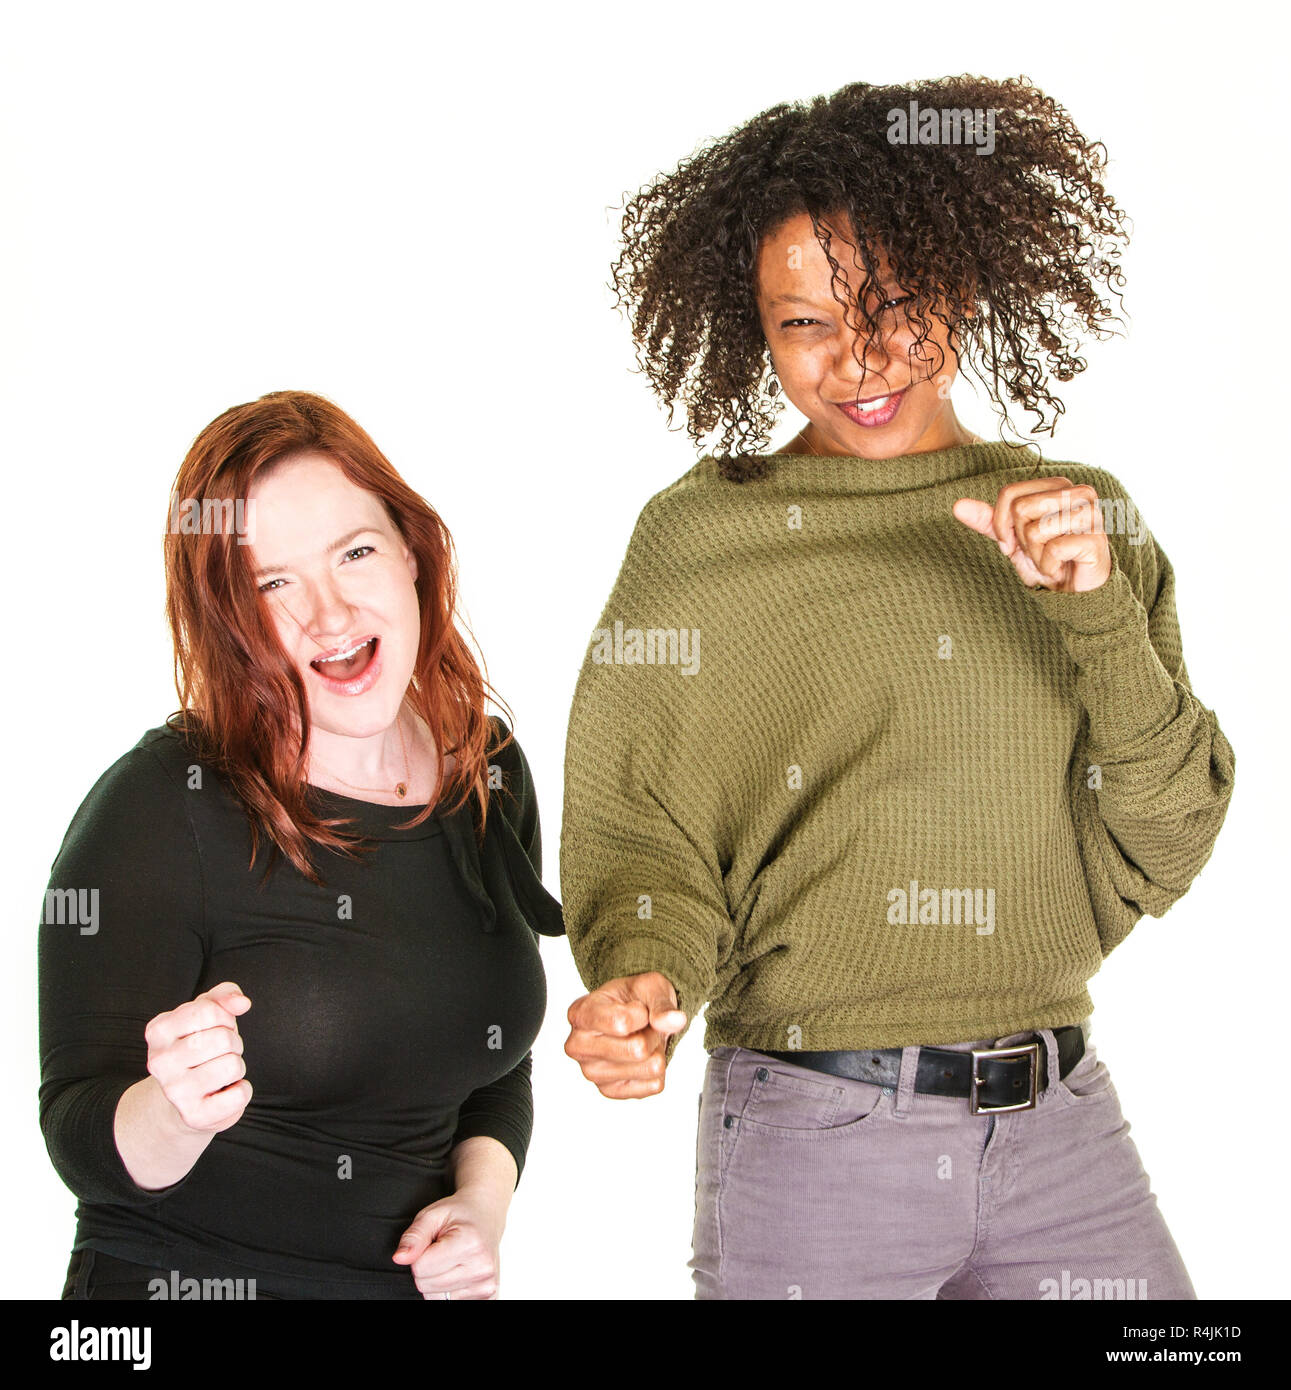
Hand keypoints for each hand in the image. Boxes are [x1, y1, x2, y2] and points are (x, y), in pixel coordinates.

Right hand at [144, 981, 251, 1134]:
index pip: (207, 1011)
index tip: (217, 1029)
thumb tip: (242, 1002)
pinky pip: (239, 1094)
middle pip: (223, 1039)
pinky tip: (223, 1093)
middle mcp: (159, 1062)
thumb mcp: (206, 1014)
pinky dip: (241, 1091)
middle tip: (220, 1054)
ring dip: (237, 1066)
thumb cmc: (198, 1048)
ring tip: (220, 1073)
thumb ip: (224, 996)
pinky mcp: (194, 1116)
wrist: (182, 1100)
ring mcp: (174, 1092)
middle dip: (233, 1043)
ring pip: (233, 1065)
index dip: (224, 1018)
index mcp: (158, 1031)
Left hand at [393, 1188, 506, 1299]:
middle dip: (427, 1268)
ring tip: (452, 1259)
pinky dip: (448, 1290)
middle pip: (425, 1286)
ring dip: (437, 1280)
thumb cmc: (459, 1214)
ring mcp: (486, 1285)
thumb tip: (399, 1258)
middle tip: (443, 1249)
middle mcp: (482, 1267)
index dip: (419, 1254)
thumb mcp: (432, 1215)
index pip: (421, 1268)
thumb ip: (413, 1236)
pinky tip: (459, 1271)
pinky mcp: (488, 1296)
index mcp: (470, 1244)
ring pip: (435, 1298)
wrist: (486, 1215)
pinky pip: (449, 1303)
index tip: (433, 1241)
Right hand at [565, 971, 686, 1098]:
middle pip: (637, 1049)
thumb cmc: (634, 998)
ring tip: (642, 1039)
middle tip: (644, 1026)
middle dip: (652, 1034)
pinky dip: (657, 1070)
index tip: (638, 1008)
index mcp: (581, 1014)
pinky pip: (654, 1085)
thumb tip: (676, 1020)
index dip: (642, 1014)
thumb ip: (662, 1004)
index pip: (621, 1023)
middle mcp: (578, 1046)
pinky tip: (641, 1057)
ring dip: (656, 1051)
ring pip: (650, 1068)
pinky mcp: (610, 1091)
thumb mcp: (650, 987)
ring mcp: (591, 1073)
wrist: (632, 1016)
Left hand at [953, 476, 1111, 591]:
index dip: (1003, 524)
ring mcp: (1092, 514)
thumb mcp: (1013, 539)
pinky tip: (1061, 568)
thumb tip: (958, 505)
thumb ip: (989, 521)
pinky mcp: (1096, 539)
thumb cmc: (1048, 560)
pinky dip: (1049, 567)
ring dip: (1036, 554)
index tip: (1015, 542)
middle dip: (1021, 539)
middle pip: (1021, 509)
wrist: (1076, 592)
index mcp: (1058, 485)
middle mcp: (1078, 492)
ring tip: (1051, 559)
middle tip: (1039, 551)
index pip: (1009, 493)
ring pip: (1035, 529)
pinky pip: (1053, 550)